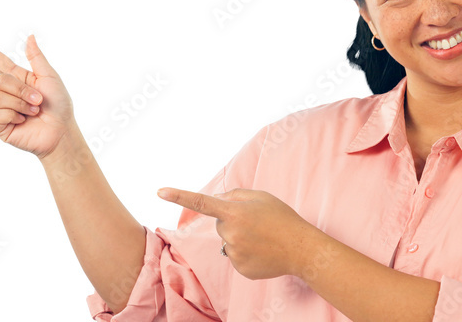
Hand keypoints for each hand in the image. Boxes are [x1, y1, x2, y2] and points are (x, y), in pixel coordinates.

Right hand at [0, 30, 75, 159]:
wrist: (61, 132)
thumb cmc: (59, 106)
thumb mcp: (50, 77)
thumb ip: (37, 58)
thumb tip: (30, 37)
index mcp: (18, 78)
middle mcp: (8, 92)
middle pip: (1, 80)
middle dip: (22, 90)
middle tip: (39, 101)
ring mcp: (2, 109)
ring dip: (21, 104)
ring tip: (34, 112)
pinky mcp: (0, 125)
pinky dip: (14, 116)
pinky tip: (23, 122)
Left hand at [156, 187, 316, 279]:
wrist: (301, 249)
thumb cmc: (282, 219)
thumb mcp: (260, 197)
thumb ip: (235, 196)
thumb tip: (216, 201)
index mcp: (234, 212)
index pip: (200, 202)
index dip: (178, 196)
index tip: (159, 191)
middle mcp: (230, 233)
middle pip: (220, 224)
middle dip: (233, 221)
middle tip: (257, 223)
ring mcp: (234, 253)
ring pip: (227, 241)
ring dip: (239, 238)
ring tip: (262, 238)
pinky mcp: (240, 269)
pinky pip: (235, 256)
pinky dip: (246, 253)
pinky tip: (262, 251)